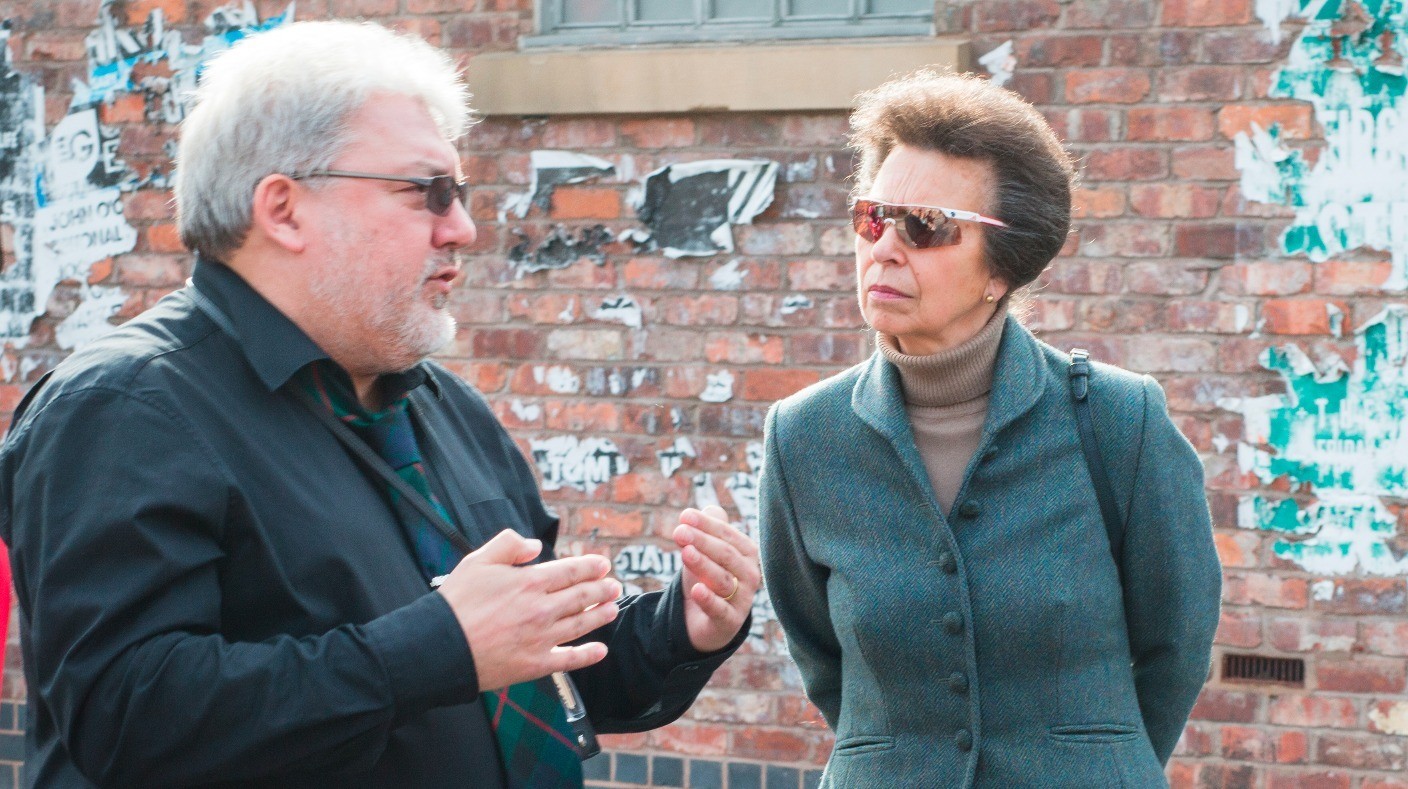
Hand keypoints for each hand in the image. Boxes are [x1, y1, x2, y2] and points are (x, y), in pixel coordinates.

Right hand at [436, 529, 620, 691]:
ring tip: (612, 609)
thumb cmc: (456, 602)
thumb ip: (509, 545)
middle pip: (582, 596)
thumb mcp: (478, 560)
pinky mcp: (535, 664)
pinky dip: (588, 655)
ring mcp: (541, 638)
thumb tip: (536, 546)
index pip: (571, 571)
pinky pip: (568, 659)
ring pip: (581, 624)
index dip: (591, 567)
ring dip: (600, 615)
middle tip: (614, 586)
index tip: (604, 565)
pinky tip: (601, 650)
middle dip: (602, 590)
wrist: (440, 646)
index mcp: (530, 582)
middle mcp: (542, 609)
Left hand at [673, 505, 758, 652]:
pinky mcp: (730, 622)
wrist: (703, 619)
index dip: (707, 525)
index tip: (684, 516)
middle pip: (726, 555)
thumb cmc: (707, 577)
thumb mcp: (704, 551)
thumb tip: (706, 510)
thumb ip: (707, 528)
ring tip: (685, 553)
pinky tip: (696, 590)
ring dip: (703, 565)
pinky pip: (721, 610)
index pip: (727, 534)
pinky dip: (709, 600)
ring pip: (723, 580)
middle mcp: (750, 575)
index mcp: (747, 553)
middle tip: (679, 532)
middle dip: (702, 542)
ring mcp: (742, 600)